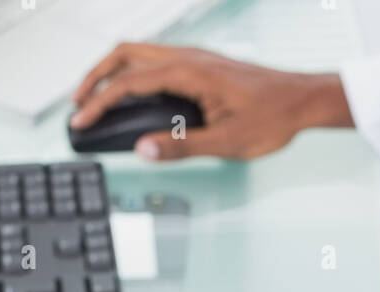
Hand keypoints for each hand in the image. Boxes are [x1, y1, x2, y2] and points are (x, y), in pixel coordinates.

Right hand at [70, 44, 352, 160]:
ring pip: (139, 53)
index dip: (99, 102)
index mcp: (189, 72)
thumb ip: (181, 147)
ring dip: (112, 72)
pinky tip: (132, 96)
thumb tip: (144, 150)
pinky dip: (133, 74)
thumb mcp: (226, 143)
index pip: (129, 82)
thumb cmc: (272, 117)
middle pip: (125, 54)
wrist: (301, 100)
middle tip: (78, 104)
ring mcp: (193, 58)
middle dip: (95, 76)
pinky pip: (155, 60)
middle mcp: (188, 57)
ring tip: (96, 98)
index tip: (80, 120)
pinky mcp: (200, 66)